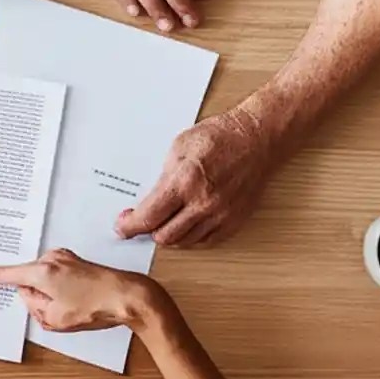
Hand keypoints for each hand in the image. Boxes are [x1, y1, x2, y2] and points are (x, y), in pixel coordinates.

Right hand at [0, 248, 160, 331]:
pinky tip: (78, 302)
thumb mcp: (55, 318)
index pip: (7, 274)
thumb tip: (29, 296)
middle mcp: (51, 259)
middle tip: (58, 313)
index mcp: (42, 272)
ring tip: (74, 309)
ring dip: (51, 296)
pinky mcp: (76, 261)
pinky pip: (56, 278)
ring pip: (43, 281)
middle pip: (28, 280)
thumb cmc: (96, 307)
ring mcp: (65, 258)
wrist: (129, 296)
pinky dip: (61, 291)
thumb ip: (33, 307)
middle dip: (36, 299)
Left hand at [116, 106, 272, 246]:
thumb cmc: (219, 137)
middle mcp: (203, 202)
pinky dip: (190, 236)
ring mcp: (220, 214)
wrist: (257, 139)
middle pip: (163, 236)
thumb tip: (147, 198)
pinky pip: (204, 241)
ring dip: (168, 234)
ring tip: (163, 221)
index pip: (149, 216)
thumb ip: (162, 176)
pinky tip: (184, 223)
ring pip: (183, 241)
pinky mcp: (233, 221)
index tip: (122, 227)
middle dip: (147, 231)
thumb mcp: (179, 147)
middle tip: (141, 222)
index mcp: (184, 181)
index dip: (130, 226)